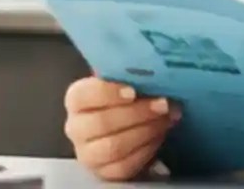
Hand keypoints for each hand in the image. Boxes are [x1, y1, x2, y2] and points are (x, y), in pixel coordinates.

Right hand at [63, 74, 181, 181]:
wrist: (127, 124)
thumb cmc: (125, 98)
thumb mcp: (125, 81)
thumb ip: (131, 76)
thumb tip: (155, 70)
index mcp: (77, 99)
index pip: (83, 95)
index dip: (107, 93)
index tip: (133, 91)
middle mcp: (76, 127)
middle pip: (101, 123)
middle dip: (137, 113)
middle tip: (163, 104)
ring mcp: (87, 153)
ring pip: (114, 147)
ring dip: (145, 131)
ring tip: (166, 119)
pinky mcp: (104, 172)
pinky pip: (124, 166)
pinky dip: (146, 150)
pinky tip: (159, 136)